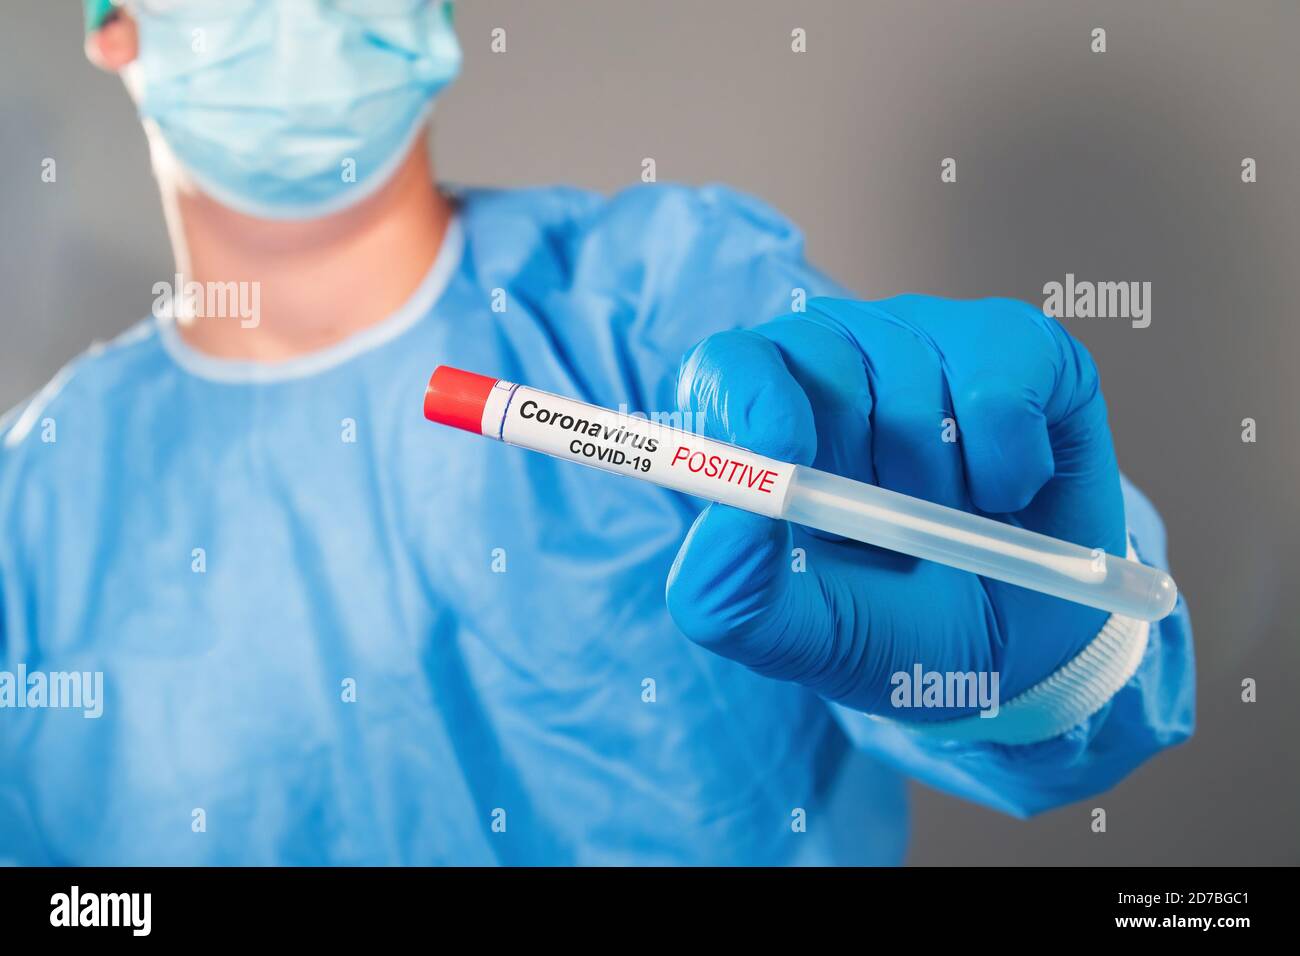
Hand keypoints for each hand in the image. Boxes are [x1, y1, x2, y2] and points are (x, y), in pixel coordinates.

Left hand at [666, 295, 1125, 717]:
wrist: (1018, 647)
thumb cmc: (893, 623)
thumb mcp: (803, 634)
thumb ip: (733, 588)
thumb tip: (729, 513)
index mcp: (763, 421)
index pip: (728, 364)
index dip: (750, 394)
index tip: (785, 450)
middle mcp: (835, 362)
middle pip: (820, 349)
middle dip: (856, 453)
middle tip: (882, 525)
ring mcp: (926, 341)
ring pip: (915, 367)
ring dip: (936, 476)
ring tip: (946, 517)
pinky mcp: (1016, 348)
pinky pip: (1002, 383)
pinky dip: (1007, 463)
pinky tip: (1006, 496)